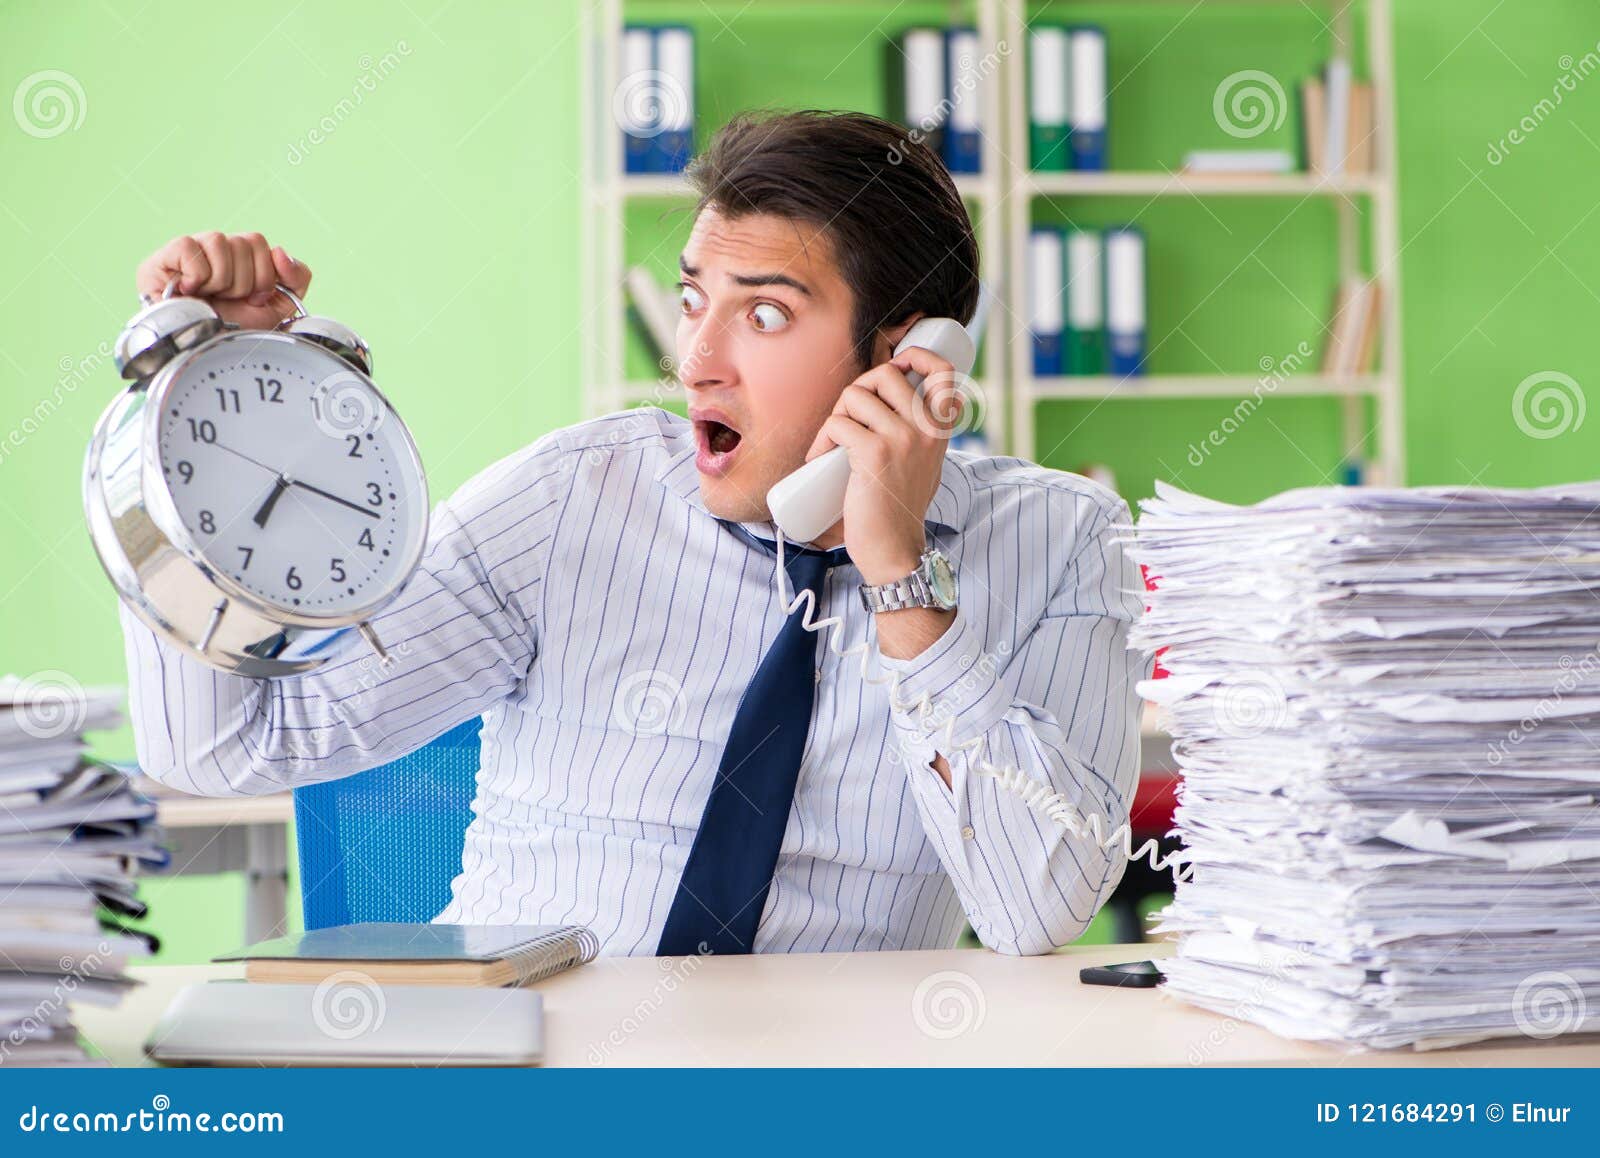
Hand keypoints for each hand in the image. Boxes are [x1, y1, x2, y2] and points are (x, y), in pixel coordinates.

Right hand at [135, 231, 311, 329]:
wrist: (202, 352)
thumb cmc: (235, 331)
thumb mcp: (278, 308)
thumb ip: (296, 278)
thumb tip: (280, 252)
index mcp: (242, 258)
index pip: (263, 243)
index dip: (266, 275)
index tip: (256, 299)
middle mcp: (217, 250)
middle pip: (248, 241)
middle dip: (246, 281)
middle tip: (230, 301)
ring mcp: (192, 251)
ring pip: (221, 240)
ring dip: (223, 280)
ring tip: (211, 297)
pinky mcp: (165, 256)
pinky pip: (190, 246)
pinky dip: (196, 275)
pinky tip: (190, 291)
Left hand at [803, 344, 963, 584]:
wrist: (894, 548)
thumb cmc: (899, 507)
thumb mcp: (923, 462)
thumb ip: (918, 431)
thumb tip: (893, 396)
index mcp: (940, 428)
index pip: (943, 371)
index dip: (916, 356)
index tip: (896, 366)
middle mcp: (927, 428)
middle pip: (884, 374)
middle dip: (857, 392)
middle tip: (848, 421)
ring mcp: (903, 438)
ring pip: (855, 395)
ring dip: (835, 417)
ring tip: (833, 445)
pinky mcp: (875, 453)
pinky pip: (838, 423)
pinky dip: (821, 440)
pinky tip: (821, 460)